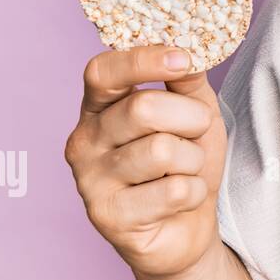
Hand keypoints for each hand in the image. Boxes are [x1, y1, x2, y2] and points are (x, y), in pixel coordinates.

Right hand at [65, 46, 226, 276]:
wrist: (186, 229)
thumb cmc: (185, 163)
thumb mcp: (193, 114)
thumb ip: (187, 82)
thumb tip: (189, 50)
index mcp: (99, 108)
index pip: (102, 71)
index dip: (142, 61)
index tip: (182, 59)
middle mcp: (84, 140)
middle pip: (143, 109)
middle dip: (190, 119)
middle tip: (195, 134)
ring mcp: (89, 181)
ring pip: (162, 150)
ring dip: (193, 160)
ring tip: (184, 171)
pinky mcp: (107, 217)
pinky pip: (172, 191)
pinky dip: (193, 193)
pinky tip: (178, 201)